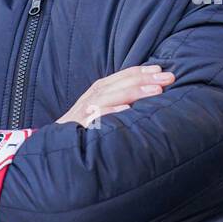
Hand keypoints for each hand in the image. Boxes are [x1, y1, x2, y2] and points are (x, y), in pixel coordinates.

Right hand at [56, 65, 174, 127]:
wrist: (54, 151)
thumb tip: (150, 95)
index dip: (141, 72)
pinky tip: (126, 110)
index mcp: (97, 94)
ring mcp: (83, 115)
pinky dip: (109, 113)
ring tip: (156, 91)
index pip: (121, 77)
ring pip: (108, 97)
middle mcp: (90, 100)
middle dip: (144, 79)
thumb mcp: (100, 113)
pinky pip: (94, 120)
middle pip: (118, 84)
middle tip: (168, 78)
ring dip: (133, 92)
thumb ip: (119, 102)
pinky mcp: (78, 131)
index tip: (162, 70)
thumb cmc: (82, 132)